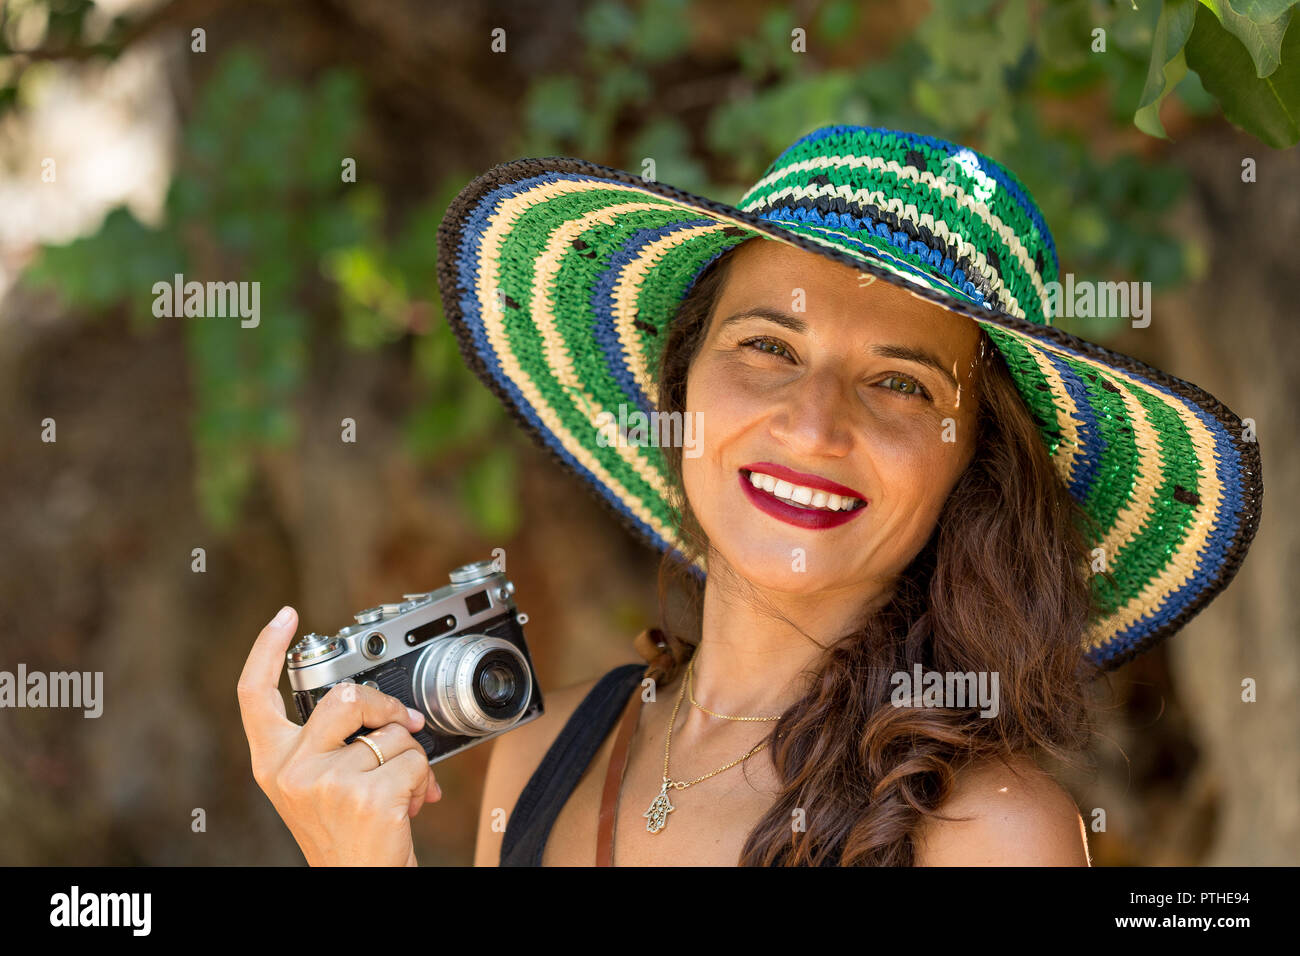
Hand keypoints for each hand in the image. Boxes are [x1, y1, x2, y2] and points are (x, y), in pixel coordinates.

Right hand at [237, 605, 441, 865]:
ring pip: (392, 732)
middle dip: (387, 708)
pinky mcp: (367, 798)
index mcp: (271, 763)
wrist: (357, 884)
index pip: (255, 695)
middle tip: (404, 725)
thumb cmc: (345, 838)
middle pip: (346, 697)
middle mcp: (291, 770)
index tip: (285, 617)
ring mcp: (327, 783)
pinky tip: (411, 806)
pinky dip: (425, 780)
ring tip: (400, 789)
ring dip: (410, 758)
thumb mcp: (316, 788)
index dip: (267, 649)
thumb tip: (378, 707)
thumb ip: (328, 745)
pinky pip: (415, 760)